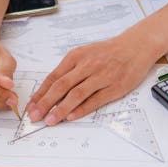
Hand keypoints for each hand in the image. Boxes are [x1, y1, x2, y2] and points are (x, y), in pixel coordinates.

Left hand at [26, 27, 158, 124]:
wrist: (136, 46)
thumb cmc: (109, 51)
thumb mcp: (85, 53)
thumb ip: (70, 70)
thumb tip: (51, 89)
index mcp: (76, 56)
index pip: (53, 77)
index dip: (41, 93)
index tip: (31, 105)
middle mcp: (87, 65)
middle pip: (61, 86)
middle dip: (45, 103)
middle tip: (35, 116)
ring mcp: (101, 76)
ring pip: (76, 94)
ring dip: (61, 109)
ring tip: (50, 120)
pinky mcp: (115, 87)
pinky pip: (95, 100)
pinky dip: (82, 109)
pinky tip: (71, 116)